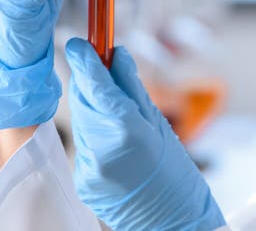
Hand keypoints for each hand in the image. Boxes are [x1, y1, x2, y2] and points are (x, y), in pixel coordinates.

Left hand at [65, 38, 226, 230]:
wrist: (171, 220)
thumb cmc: (176, 174)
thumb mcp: (159, 124)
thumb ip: (133, 89)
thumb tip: (118, 56)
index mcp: (125, 130)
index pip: (95, 85)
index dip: (85, 61)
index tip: (79, 43)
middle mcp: (100, 148)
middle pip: (83, 100)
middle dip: (89, 81)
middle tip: (99, 65)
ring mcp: (87, 166)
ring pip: (82, 121)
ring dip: (93, 108)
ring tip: (117, 111)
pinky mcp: (82, 180)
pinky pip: (83, 144)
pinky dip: (94, 133)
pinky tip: (113, 138)